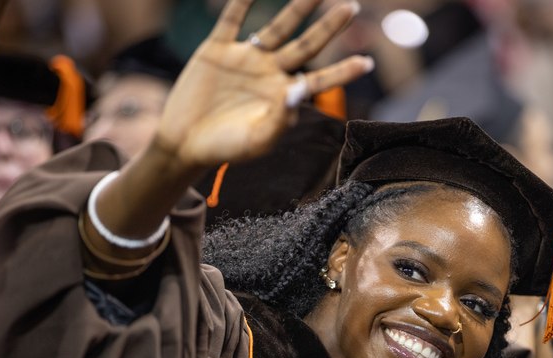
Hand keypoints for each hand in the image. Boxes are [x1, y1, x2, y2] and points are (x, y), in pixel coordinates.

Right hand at [155, 0, 371, 168]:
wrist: (185, 143)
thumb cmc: (225, 148)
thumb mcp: (256, 141)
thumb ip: (279, 118)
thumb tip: (299, 89)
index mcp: (283, 96)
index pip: (320, 80)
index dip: (343, 72)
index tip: (367, 63)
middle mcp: (270, 73)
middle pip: (306, 45)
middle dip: (328, 27)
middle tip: (351, 7)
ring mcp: (245, 59)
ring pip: (277, 27)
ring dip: (298, 8)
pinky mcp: (217, 50)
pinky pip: (232, 21)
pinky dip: (242, 2)